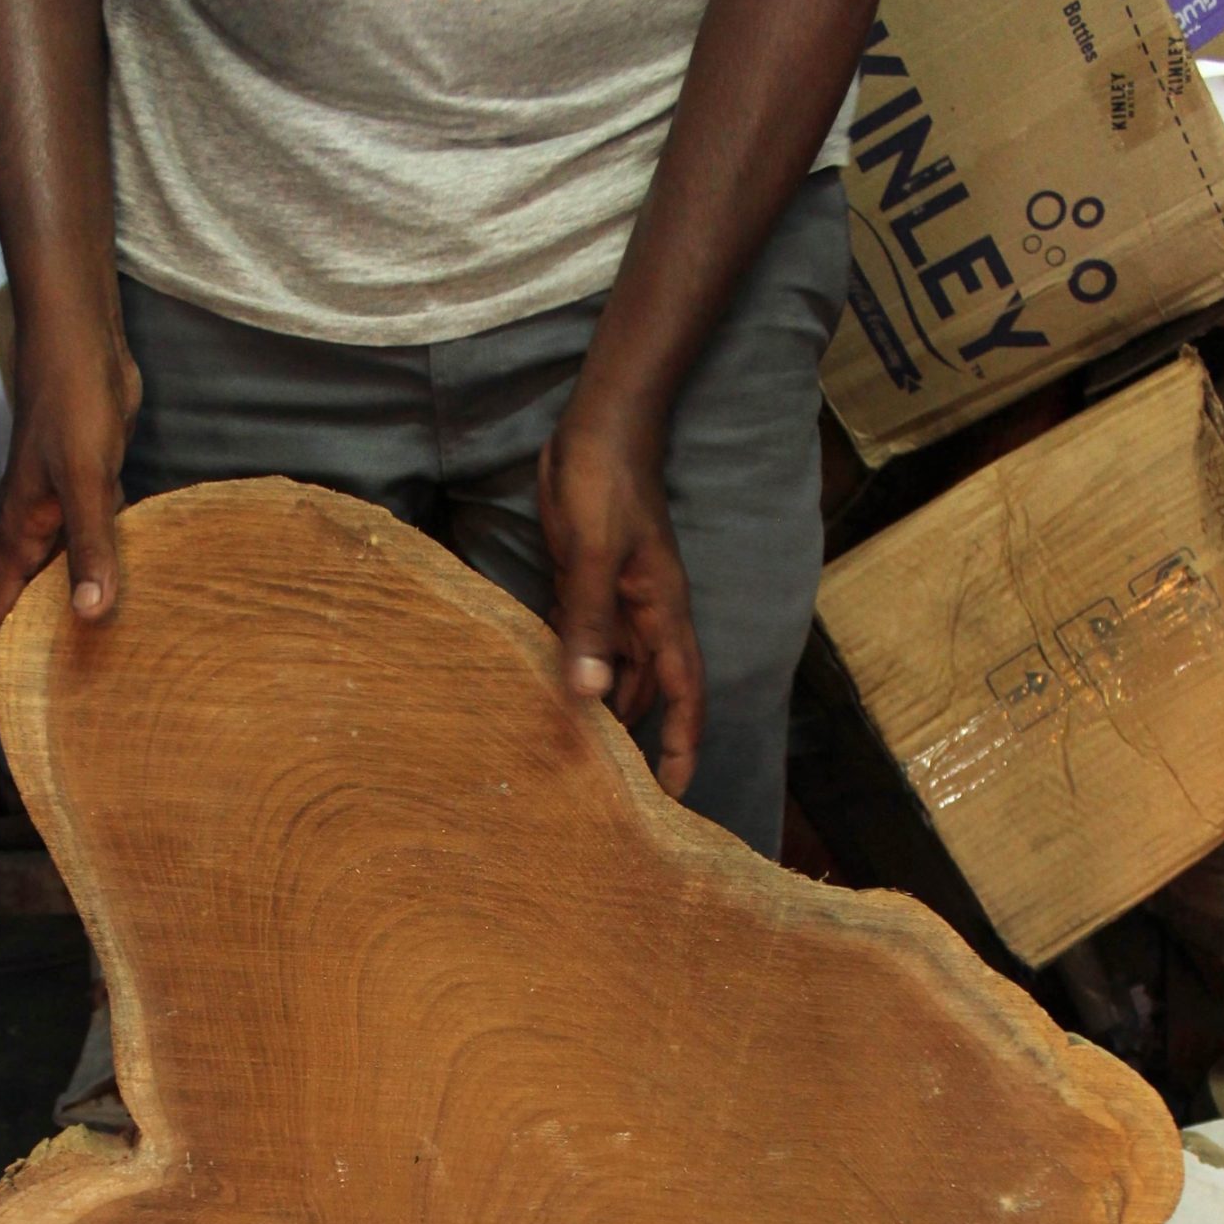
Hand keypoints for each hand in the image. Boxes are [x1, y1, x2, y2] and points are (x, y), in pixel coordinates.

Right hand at [0, 313, 142, 709]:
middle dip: (22, 652)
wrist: (82, 342)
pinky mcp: (90, 489)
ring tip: (85, 663)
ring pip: (56, 577)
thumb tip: (89, 613)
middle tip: (38, 703)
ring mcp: (60, 507)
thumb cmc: (73, 400)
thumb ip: (90, 545)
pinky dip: (97, 576)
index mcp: (20, 530)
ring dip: (63, 616)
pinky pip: (88, 548)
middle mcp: (34, 526)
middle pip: (20, 602)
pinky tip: (124, 595)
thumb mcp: (86, 478)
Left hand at [537, 408, 704, 798]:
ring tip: (560, 749)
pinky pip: (581, 641)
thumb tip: (589, 696)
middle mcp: (645, 617)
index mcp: (662, 614)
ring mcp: (616, 603)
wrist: (598, 428)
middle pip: (643, 694)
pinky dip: (566, 665)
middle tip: (596, 789)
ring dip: (589, 704)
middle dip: (627, 739)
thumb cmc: (605, 483)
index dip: (681, 746)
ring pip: (608, 671)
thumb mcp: (594, 555)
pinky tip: (539, 687)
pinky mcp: (586, 587)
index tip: (671, 795)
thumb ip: (589, 623)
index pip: (684, 695)